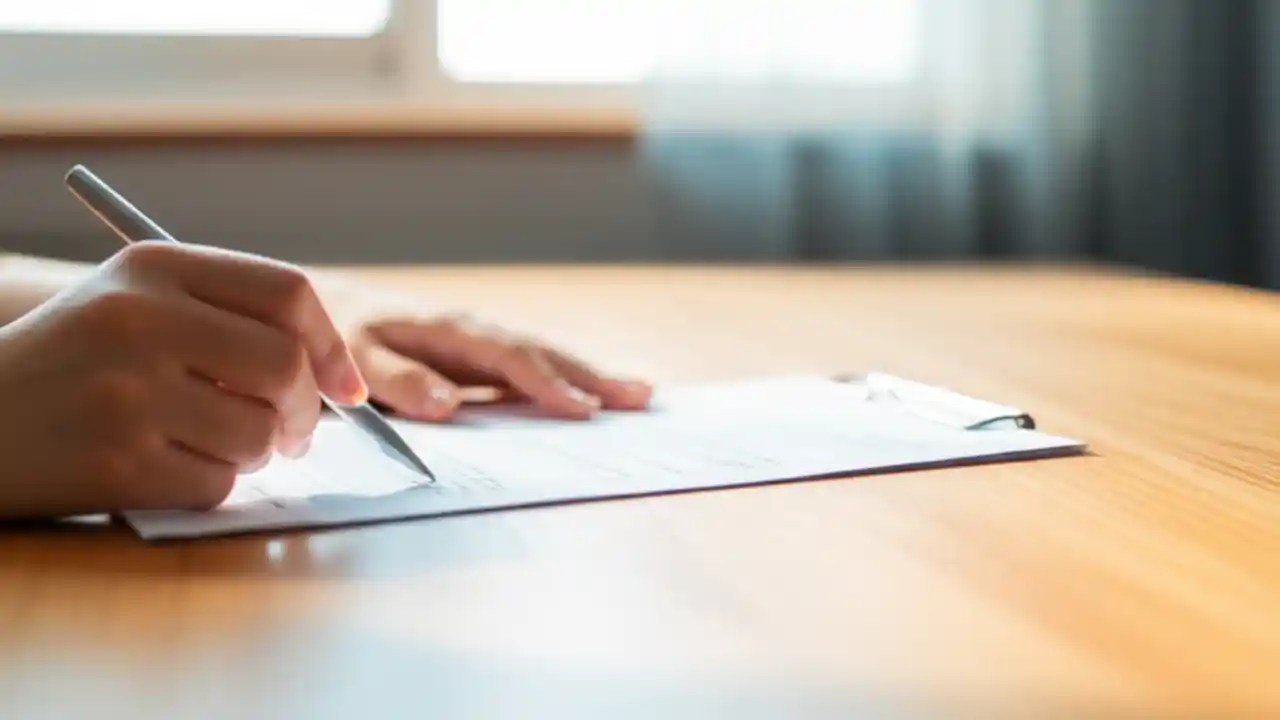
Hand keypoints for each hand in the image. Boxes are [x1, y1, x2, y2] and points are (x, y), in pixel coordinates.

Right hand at [0, 243, 363, 517]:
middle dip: (305, 410)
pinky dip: (211, 485)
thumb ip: (230, 318)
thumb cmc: (72, 363)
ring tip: (213, 445)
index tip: (347, 388)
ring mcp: (125, 393)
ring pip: (258, 433)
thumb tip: (338, 378)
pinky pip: (217, 484)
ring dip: (255, 453)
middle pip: (284, 365)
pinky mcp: (115, 463)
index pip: (287, 293)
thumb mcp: (132, 303)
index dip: (332, 346)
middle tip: (294, 433)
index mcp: (152, 267)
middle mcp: (139, 320)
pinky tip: (167, 469)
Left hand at [342, 310, 652, 421]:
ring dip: (590, 376)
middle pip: (544, 354)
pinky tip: (593, 398)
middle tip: (642, 395)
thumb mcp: (354, 358)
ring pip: (545, 358)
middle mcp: (476, 334)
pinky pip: (529, 371)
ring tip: (639, 393)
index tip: (585, 409)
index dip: (548, 383)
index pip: (510, 358)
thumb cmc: (338, 336)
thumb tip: (448, 405)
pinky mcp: (479, 359)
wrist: (321, 307)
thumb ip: (398, 380)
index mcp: (450, 331)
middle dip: (593, 376)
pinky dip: (565, 381)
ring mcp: (482, 346)